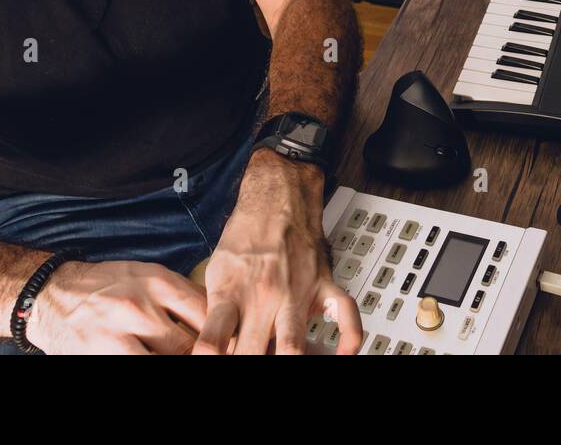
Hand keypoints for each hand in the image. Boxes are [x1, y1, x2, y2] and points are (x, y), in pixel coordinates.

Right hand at [26, 260, 207, 353]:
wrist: (52, 295)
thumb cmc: (108, 285)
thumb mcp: (146, 275)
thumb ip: (179, 294)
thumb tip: (218, 316)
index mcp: (156, 282)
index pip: (205, 310)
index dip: (221, 331)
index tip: (228, 339)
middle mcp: (139, 307)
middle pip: (188, 344)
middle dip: (202, 354)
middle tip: (212, 355)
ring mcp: (118, 335)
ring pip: (166, 360)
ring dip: (178, 360)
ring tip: (187, 358)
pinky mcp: (102, 355)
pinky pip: (140, 366)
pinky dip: (151, 364)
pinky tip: (154, 358)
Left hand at [192, 152, 360, 354]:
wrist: (277, 197)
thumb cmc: (247, 233)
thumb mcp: (217, 270)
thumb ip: (218, 309)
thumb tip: (219, 344)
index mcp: (232, 293)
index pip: (214, 341)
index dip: (211, 359)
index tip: (212, 363)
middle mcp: (264, 297)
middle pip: (251, 351)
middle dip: (248, 360)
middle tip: (249, 357)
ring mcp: (296, 292)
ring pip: (292, 344)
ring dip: (287, 359)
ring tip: (284, 362)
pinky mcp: (323, 284)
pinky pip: (345, 315)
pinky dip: (349, 339)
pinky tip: (346, 354)